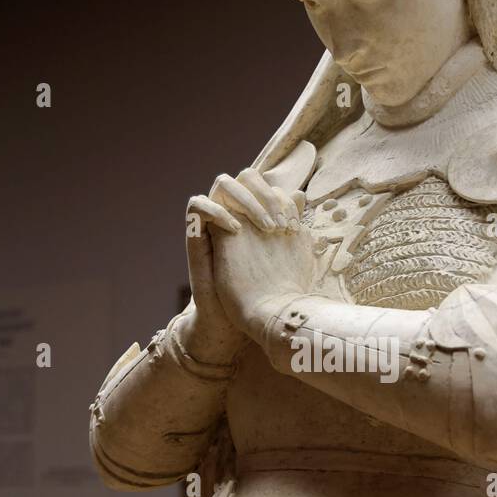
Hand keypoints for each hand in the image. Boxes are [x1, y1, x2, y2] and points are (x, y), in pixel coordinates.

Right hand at [180, 169, 300, 361]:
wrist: (250, 319)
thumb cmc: (270, 288)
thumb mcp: (286, 250)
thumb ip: (290, 221)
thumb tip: (300, 194)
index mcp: (255, 216)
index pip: (263, 184)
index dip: (278, 196)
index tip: (292, 225)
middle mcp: (234, 214)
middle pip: (244, 177)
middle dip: (263, 193)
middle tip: (277, 224)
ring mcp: (215, 223)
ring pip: (222, 184)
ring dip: (245, 199)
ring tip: (263, 228)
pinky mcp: (196, 236)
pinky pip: (196, 205)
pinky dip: (216, 210)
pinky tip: (236, 230)